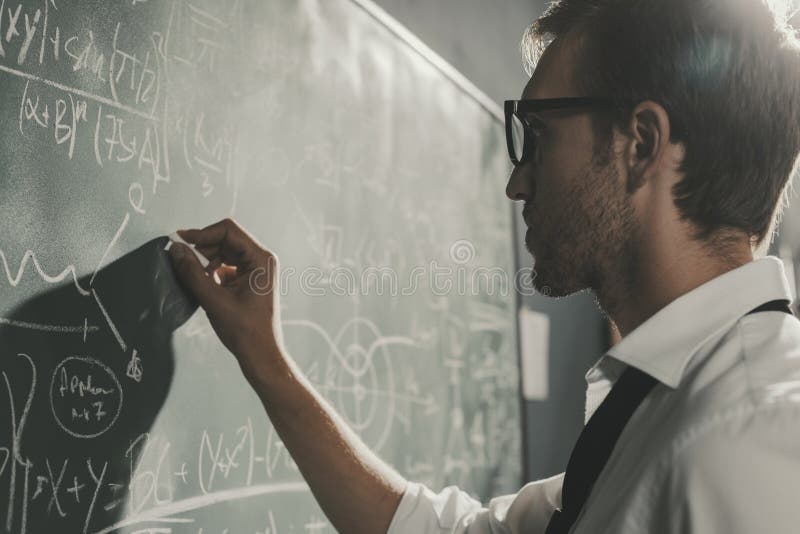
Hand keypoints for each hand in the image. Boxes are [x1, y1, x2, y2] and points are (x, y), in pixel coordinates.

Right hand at [168, 218, 284, 383]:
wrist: (260, 354)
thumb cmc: (244, 330)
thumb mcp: (214, 300)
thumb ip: (192, 273)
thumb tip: (175, 249)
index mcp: (261, 259)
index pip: (228, 230)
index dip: (202, 233)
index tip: (178, 241)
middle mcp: (261, 259)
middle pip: (225, 239)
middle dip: (202, 248)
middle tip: (180, 260)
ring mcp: (255, 269)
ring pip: (223, 251)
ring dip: (204, 259)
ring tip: (192, 275)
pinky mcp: (247, 279)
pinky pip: (225, 264)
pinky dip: (210, 270)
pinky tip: (202, 283)